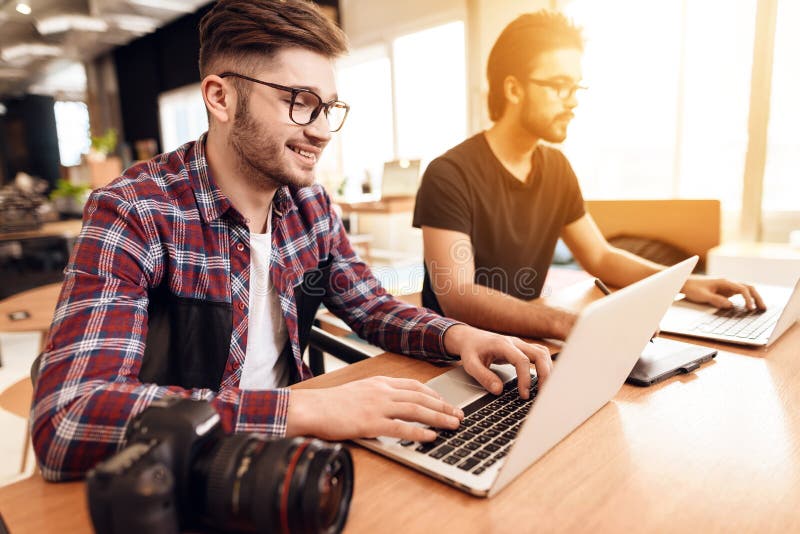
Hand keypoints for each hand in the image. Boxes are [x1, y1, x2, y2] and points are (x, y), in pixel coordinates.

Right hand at [286, 376, 463, 441]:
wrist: (311, 407)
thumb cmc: (329, 404)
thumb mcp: (357, 392)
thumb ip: (375, 396)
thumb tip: (391, 407)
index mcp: (379, 382)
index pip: (413, 385)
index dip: (433, 394)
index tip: (445, 401)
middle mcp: (382, 391)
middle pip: (421, 397)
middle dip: (443, 406)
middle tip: (459, 414)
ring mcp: (377, 406)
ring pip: (416, 410)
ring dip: (438, 417)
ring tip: (454, 424)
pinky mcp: (371, 423)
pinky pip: (401, 428)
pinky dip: (418, 432)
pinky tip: (430, 437)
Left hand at [443, 324, 551, 399]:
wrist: (470, 338)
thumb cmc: (470, 350)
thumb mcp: (470, 364)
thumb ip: (483, 377)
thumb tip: (498, 390)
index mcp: (502, 344)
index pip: (522, 360)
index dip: (525, 378)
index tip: (524, 394)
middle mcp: (515, 342)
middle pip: (540, 354)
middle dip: (545, 374)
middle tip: (542, 394)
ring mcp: (520, 344)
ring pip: (543, 353)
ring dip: (547, 370)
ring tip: (544, 389)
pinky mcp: (522, 349)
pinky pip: (540, 354)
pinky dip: (545, 366)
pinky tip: (542, 379)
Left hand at [682, 276, 765, 309]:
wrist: (685, 283)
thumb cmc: (692, 288)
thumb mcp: (703, 296)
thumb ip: (717, 300)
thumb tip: (731, 305)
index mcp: (724, 282)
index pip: (742, 289)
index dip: (748, 299)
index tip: (750, 308)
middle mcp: (728, 283)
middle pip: (748, 288)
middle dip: (757, 297)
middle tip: (763, 308)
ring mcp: (727, 286)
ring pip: (745, 290)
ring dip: (753, 297)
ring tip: (760, 308)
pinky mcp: (725, 290)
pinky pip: (739, 293)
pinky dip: (747, 299)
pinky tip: (749, 306)